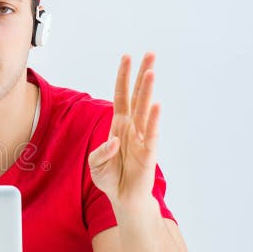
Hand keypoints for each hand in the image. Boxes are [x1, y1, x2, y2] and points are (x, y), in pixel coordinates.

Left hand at [88, 53, 159, 205]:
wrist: (123, 198)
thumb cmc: (110, 177)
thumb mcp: (95, 164)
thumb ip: (100, 152)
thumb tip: (113, 141)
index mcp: (119, 125)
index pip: (122, 96)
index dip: (123, 77)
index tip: (127, 57)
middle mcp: (132, 128)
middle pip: (137, 96)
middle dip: (142, 75)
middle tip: (150, 54)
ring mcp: (142, 139)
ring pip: (145, 110)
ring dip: (147, 91)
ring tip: (151, 72)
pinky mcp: (148, 153)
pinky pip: (151, 134)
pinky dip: (154, 120)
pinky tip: (157, 105)